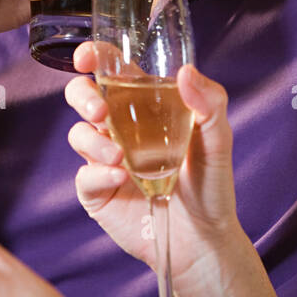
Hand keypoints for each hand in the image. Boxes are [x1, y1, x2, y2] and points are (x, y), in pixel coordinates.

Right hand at [65, 44, 245, 296]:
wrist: (204, 240)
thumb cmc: (211, 186)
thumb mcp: (218, 141)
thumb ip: (209, 105)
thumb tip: (186, 72)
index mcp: (145, 107)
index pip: (112, 71)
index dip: (94, 56)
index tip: (87, 56)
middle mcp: (120, 129)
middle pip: (82, 96)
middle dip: (82, 95)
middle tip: (100, 110)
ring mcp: (105, 160)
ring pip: (78, 134)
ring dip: (93, 140)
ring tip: (121, 158)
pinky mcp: (98, 191)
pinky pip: (83, 175)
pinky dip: (98, 172)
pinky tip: (121, 179)